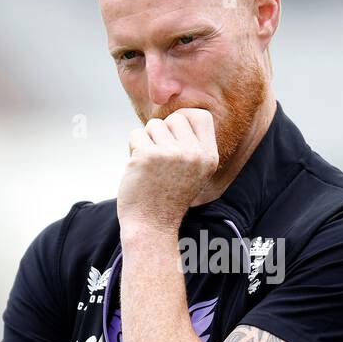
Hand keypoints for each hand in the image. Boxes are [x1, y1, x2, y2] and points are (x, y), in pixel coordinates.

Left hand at [117, 108, 218, 234]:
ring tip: (151, 166)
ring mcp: (171, 154)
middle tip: (160, 158)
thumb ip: (192, 145)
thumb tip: (179, 115)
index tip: (174, 134)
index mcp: (209, 157)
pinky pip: (136, 134)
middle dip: (163, 132)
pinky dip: (133, 149)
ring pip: (153, 125)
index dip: (185, 119)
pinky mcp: (148, 156)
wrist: (152, 226)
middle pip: (175, 118)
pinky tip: (139, 168)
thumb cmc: (168, 197)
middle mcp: (194, 154)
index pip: (201, 116)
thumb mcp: (194, 172)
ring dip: (147, 141)